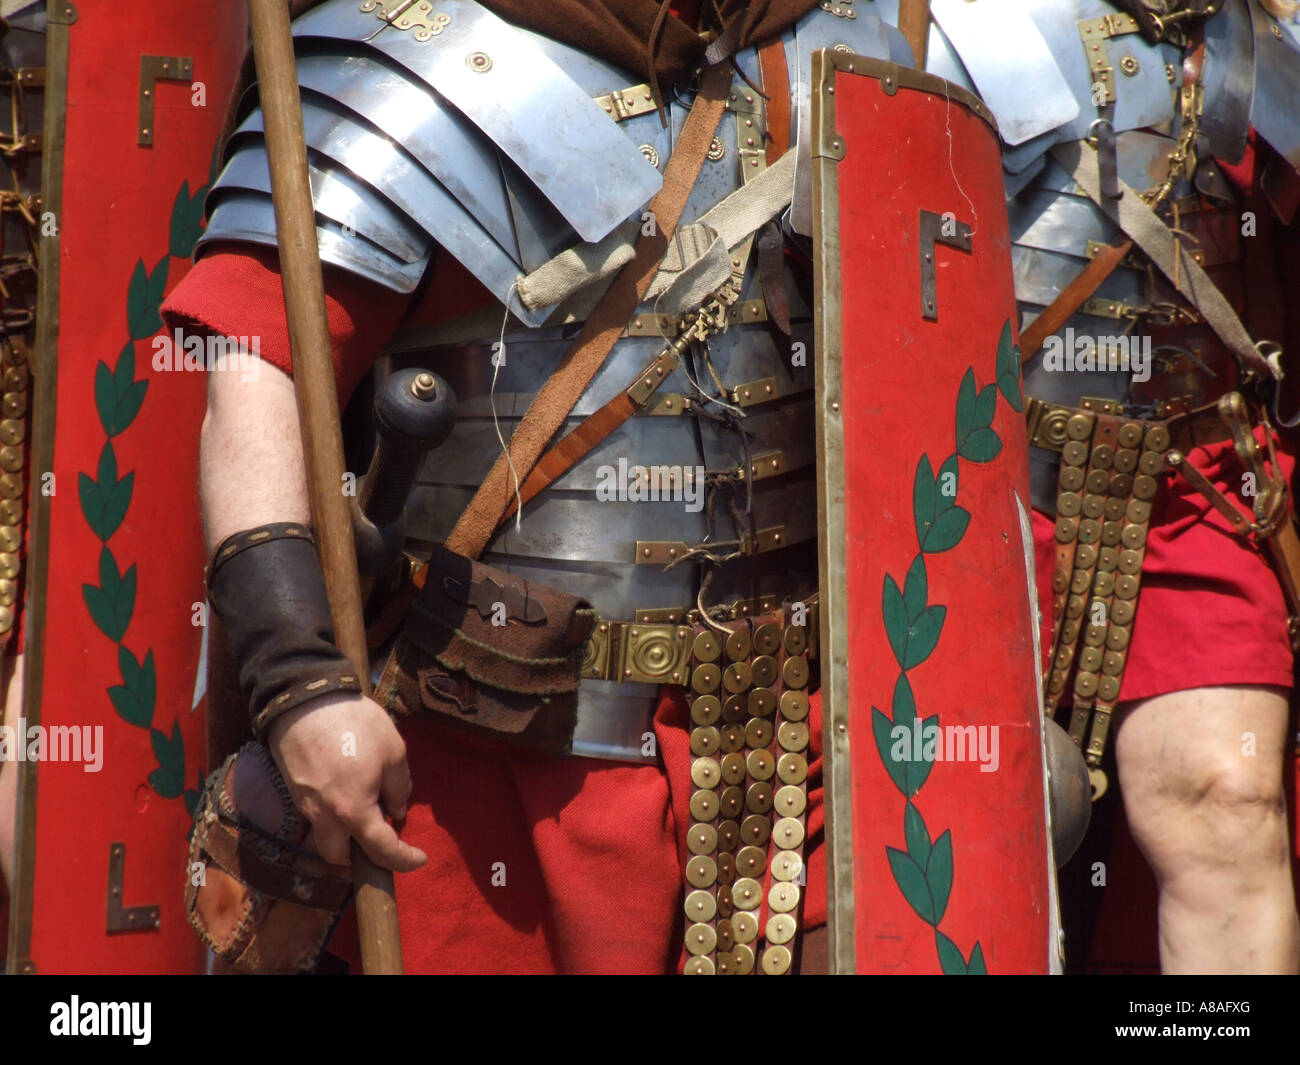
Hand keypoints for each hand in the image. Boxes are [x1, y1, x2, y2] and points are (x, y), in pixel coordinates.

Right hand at [267, 691, 426, 872]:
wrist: (305, 700)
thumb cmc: (355, 724)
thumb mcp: (394, 752)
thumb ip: (400, 789)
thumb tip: (396, 813)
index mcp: (353, 812)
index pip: (382, 851)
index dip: (404, 860)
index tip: (420, 859)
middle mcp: (325, 818)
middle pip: (341, 858)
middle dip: (362, 856)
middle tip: (383, 835)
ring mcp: (305, 807)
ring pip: (324, 839)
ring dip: (344, 838)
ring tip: (365, 813)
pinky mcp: (295, 792)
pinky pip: (316, 817)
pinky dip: (332, 817)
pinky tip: (347, 793)